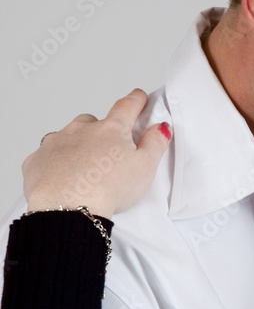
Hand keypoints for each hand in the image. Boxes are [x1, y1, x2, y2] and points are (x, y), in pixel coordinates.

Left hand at [22, 90, 171, 218]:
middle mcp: (81, 129)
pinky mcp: (37, 160)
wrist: (68, 210)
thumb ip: (155, 143)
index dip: (135, 101)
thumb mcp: (145, 168)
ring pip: (69, 136)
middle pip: (94, 121)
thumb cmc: (108, 190)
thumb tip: (160, 127)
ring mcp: (56, 142)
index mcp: (111, 129)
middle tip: (109, 154)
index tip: (138, 98)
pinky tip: (64, 179)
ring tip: (85, 171)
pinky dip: (56, 162)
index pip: (127, 106)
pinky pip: (48, 155)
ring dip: (77, 146)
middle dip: (101, 131)